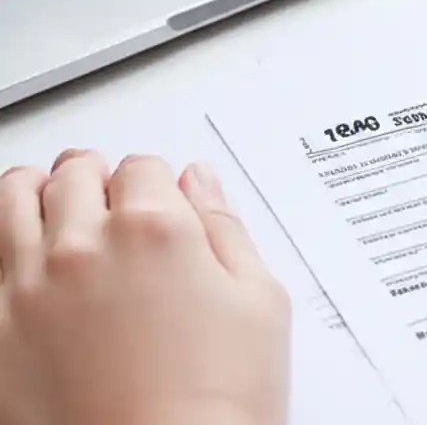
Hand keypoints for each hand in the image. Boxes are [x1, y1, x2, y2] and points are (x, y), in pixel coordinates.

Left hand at [0, 151, 290, 424]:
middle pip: (77, 173)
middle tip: (113, 200)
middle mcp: (86, 245)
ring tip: (56, 203)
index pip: (144, 166)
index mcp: (158, 229)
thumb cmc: (218, 401)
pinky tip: (25, 248)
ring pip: (15, 197)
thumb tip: (201, 183)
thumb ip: (228, 228)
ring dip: (40, 191)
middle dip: (98, 178)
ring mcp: (31, 284)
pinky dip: (4, 238)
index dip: (158, 181)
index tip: (164, 201)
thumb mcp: (261, 302)